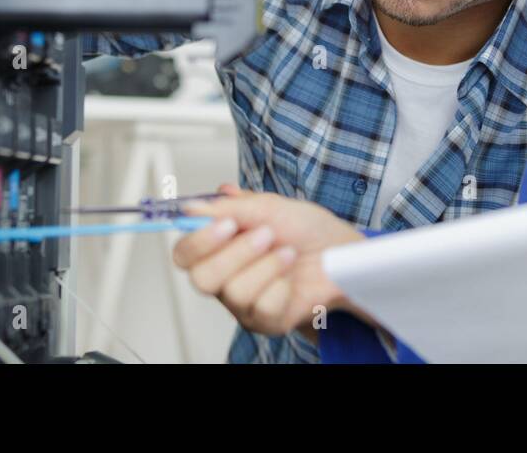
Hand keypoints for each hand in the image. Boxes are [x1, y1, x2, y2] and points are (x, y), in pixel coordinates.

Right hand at [172, 185, 365, 337]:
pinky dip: (282, 286)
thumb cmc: (307, 229)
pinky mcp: (267, 320)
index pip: (184, 254)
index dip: (199, 241)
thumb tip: (192, 208)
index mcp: (220, 247)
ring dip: (268, 266)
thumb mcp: (269, 206)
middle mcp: (226, 278)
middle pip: (202, 278)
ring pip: (235, 292)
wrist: (341, 251)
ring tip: (288, 252)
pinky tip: (292, 278)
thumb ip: (229, 208)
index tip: (226, 224)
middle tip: (267, 234)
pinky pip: (263, 308)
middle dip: (238, 252)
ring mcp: (244, 303)